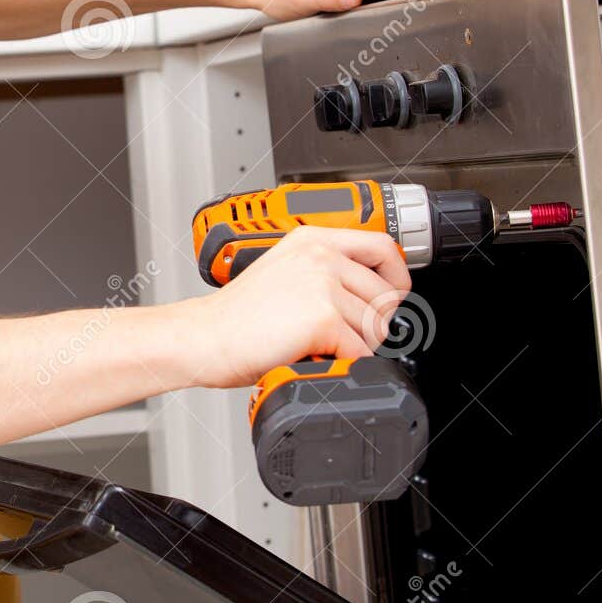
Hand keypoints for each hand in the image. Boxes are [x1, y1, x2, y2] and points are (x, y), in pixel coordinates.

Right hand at [171, 225, 412, 389]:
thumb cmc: (236, 316)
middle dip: (372, 324)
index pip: (382, 246)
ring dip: (356, 346)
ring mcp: (323, 285)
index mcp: (312, 239)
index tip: (393, 293)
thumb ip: (323, 271)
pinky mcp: (323, 319)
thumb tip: (369, 292)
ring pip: (376, 327)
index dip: (396, 275)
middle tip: (343, 335)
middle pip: (386, 296)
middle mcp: (320, 256)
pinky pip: (360, 351)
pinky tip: (313, 354)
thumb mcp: (282, 272)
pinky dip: (342, 362)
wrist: (205, 337)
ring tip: (321, 345)